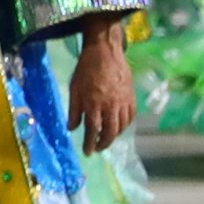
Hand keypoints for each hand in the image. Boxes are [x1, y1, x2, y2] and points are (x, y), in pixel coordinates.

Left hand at [66, 18, 136, 152]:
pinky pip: (131, 117)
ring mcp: (123, 102)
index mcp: (94, 103)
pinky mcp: (131, 97)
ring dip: (114, 136)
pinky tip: (119, 126)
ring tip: (106, 138)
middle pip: (109, 132)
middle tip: (98, 148)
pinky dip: (125, 125)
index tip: (87, 152)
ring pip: (121, 126)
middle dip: (103, 143)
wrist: (105, 51)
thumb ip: (74, 110)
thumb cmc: (86, 69)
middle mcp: (110, 106)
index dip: (90, 143)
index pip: (92, 130)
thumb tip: (72, 129)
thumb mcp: (74, 88)